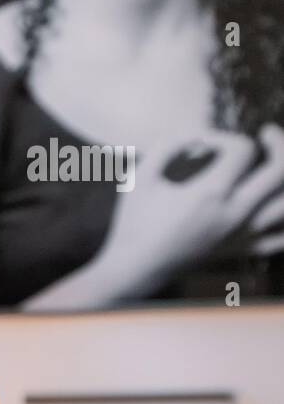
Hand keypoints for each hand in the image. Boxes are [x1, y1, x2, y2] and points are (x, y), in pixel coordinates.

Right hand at [69, 126, 283, 301]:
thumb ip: (167, 146)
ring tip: (275, 165)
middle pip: (281, 170)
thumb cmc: (134, 223)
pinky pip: (281, 239)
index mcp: (210, 193)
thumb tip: (196, 136)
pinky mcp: (241, 249)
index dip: (227, 137)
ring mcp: (242, 234)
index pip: (244, 148)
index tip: (206, 144)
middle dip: (278, 143)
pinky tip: (274, 204)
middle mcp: (235, 213)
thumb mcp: (139, 177)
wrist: (135, 268)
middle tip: (267, 134)